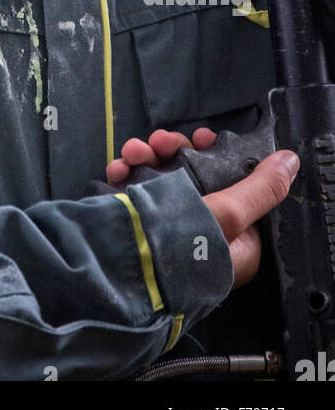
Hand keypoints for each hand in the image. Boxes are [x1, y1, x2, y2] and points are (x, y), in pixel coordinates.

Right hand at [106, 127, 299, 288]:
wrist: (120, 270)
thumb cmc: (182, 248)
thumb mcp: (229, 214)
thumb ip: (261, 188)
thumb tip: (290, 162)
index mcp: (234, 243)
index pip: (235, 190)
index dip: (217, 157)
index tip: (201, 139)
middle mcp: (203, 235)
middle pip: (195, 177)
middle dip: (174, 152)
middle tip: (161, 142)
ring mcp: (168, 229)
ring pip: (161, 178)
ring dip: (146, 157)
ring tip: (134, 152)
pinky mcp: (139, 224)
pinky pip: (136, 190)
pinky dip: (127, 174)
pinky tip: (118, 169)